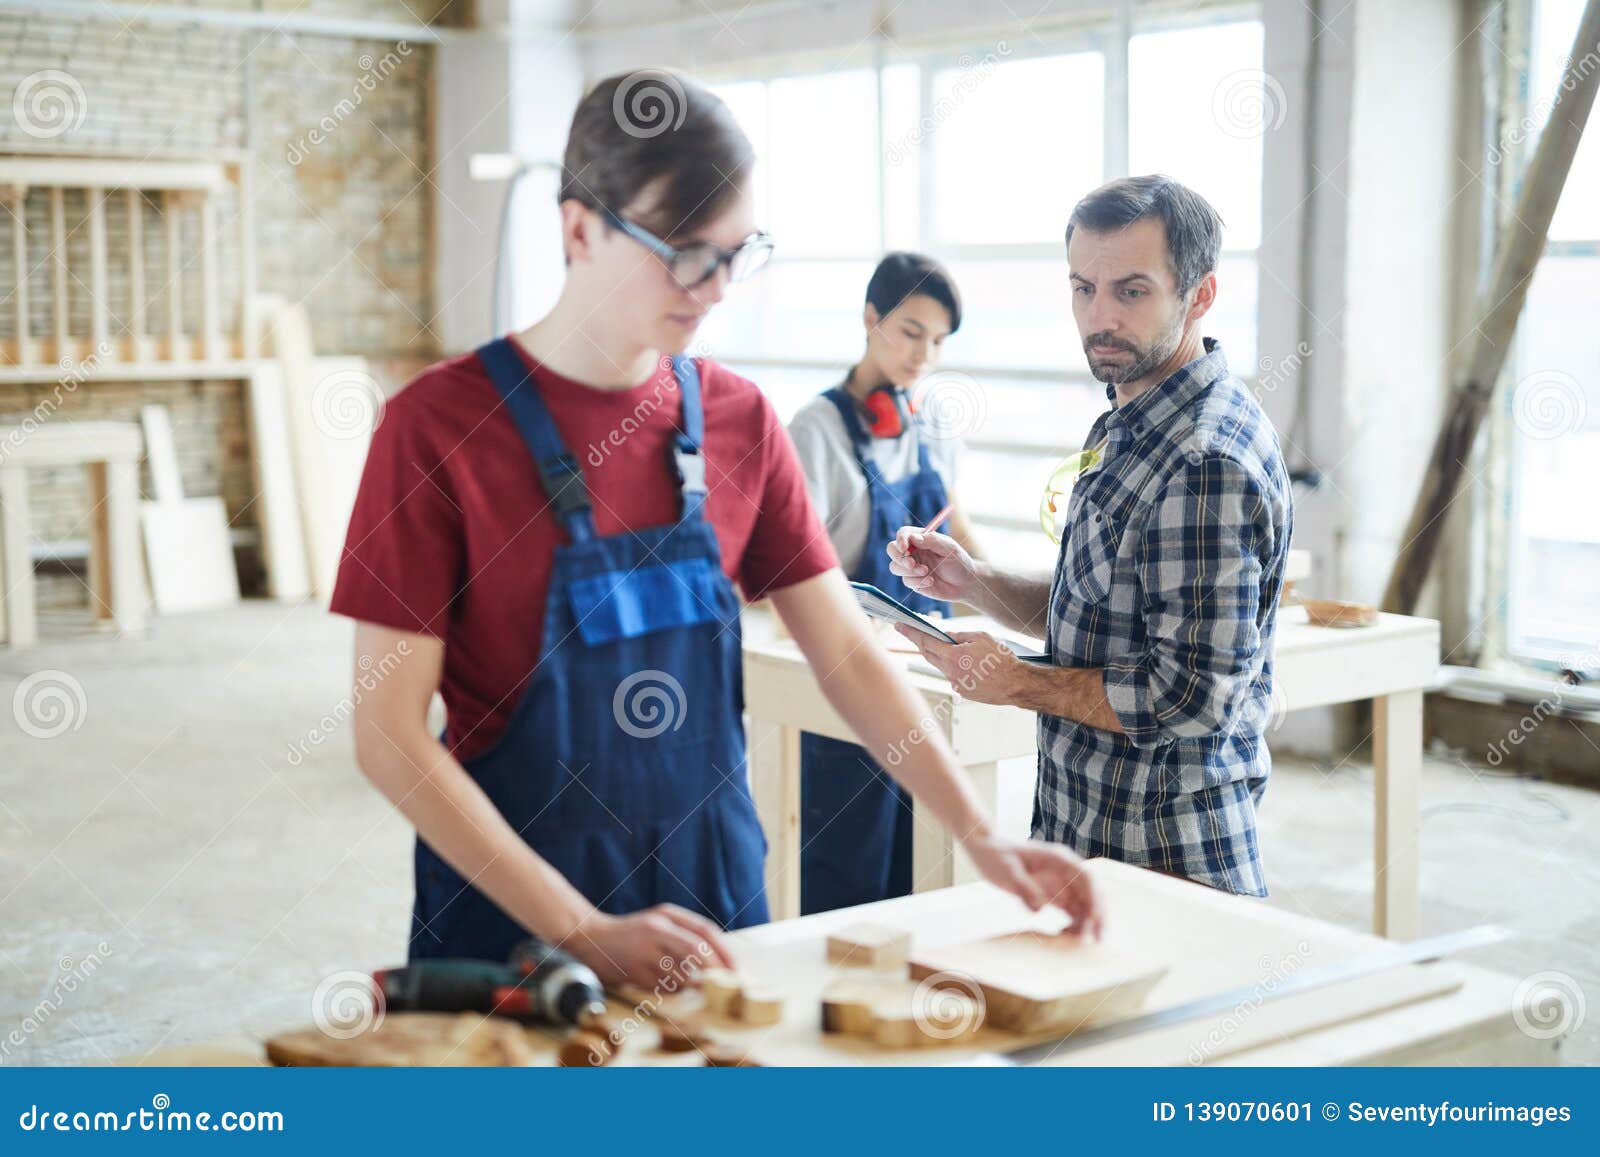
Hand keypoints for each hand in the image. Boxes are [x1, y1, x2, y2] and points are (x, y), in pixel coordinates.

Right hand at [568, 904, 736, 989]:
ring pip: (681, 973)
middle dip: (713, 970)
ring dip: (690, 984)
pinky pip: (663, 987)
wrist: (590, 938)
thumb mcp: (658, 923)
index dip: (723, 952)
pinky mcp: (634, 971)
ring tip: (689, 985)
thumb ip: (684, 936)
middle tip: (723, 985)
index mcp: (667, 915)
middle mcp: (657, 930)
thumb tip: (715, 961)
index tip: (734, 970)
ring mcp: (644, 950)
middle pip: (696, 951)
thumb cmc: (632, 934)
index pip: (704, 932)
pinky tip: (663, 984)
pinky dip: (670, 990)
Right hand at [886, 527, 977, 602]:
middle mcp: (913, 552)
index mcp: (921, 540)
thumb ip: (932, 541)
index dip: (900, 539)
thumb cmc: (960, 562)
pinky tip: (931, 581)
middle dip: (898, 557)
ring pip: (895, 567)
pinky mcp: (913, 581)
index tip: (904, 547)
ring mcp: (911, 567)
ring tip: (927, 572)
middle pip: (892, 549)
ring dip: (909, 571)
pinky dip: (917, 581)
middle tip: (912, 563)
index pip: (903, 534)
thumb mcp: (950, 548)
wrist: (965, 584)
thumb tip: (913, 538)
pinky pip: (906, 581)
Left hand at [895, 627, 1025, 705]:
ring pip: (942, 667)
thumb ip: (960, 636)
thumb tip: (947, 635)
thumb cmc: (1001, 659)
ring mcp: (955, 685)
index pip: (925, 642)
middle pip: (929, 655)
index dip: (911, 632)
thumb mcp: (981, 637)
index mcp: (953, 657)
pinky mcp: (962, 693)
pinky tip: (972, 666)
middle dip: (921, 643)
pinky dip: (957, 669)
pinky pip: (954, 677)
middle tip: (914, 633)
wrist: (1016, 684)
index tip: (899, 626)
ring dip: (943, 657)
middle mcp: (950, 673)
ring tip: (959, 650)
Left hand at [962, 835, 1104, 937]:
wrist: (985, 849)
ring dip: (1086, 922)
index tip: (1096, 919)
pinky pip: (1069, 910)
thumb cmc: (996, 856)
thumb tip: (1040, 908)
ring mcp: (1059, 882)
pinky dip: (1073, 923)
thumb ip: (1024, 888)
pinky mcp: (1050, 893)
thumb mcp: (1007, 871)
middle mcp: (1064, 871)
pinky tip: (1066, 935)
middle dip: (1097, 915)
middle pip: (1090, 893)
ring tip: (1080, 942)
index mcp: (1059, 860)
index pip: (1087, 879)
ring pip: (1082, 904)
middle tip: (1098, 939)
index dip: (1095, 899)